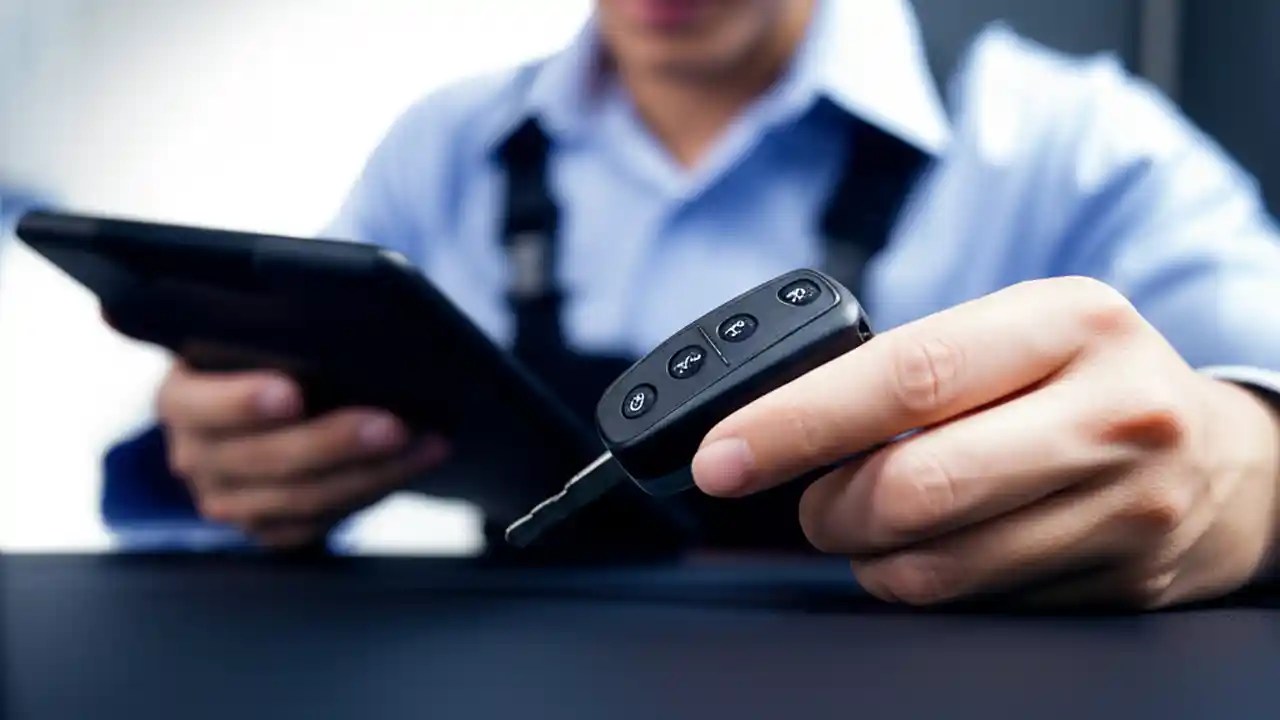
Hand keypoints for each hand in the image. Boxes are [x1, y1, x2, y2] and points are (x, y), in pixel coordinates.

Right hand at [157, 361, 449, 548]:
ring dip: (373, 470)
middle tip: (394, 424)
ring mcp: (230, 500)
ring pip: (303, 498)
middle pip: (267, 458)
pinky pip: (322, 521)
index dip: (243, 402)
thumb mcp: (258, 332)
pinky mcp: (268, 527)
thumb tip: (346, 325)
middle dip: (337, 442)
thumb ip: (279, 332)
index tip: (290, 392)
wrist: (263, 395)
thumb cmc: (266, 350)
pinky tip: (415, 462)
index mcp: (180, 399)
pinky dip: (374, 489)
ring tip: (423, 442)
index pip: (202, 404)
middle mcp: (195, 456)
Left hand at [692, 277, 1279, 607]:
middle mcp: (1111, 411)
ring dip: (868, 554)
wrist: (1224, 457)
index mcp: (1069, 321)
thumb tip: (779, 416)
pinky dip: (924, 582)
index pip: (906, 375)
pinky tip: (935, 548)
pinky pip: (977, 603)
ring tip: (870, 522)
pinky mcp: (1123, 579)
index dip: (797, 423)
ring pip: (937, 564)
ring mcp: (1127, 505)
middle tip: (810, 502)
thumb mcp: (1021, 332)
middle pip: (914, 486)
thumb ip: (917, 367)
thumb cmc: (1089, 381)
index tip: (724, 456)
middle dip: (827, 508)